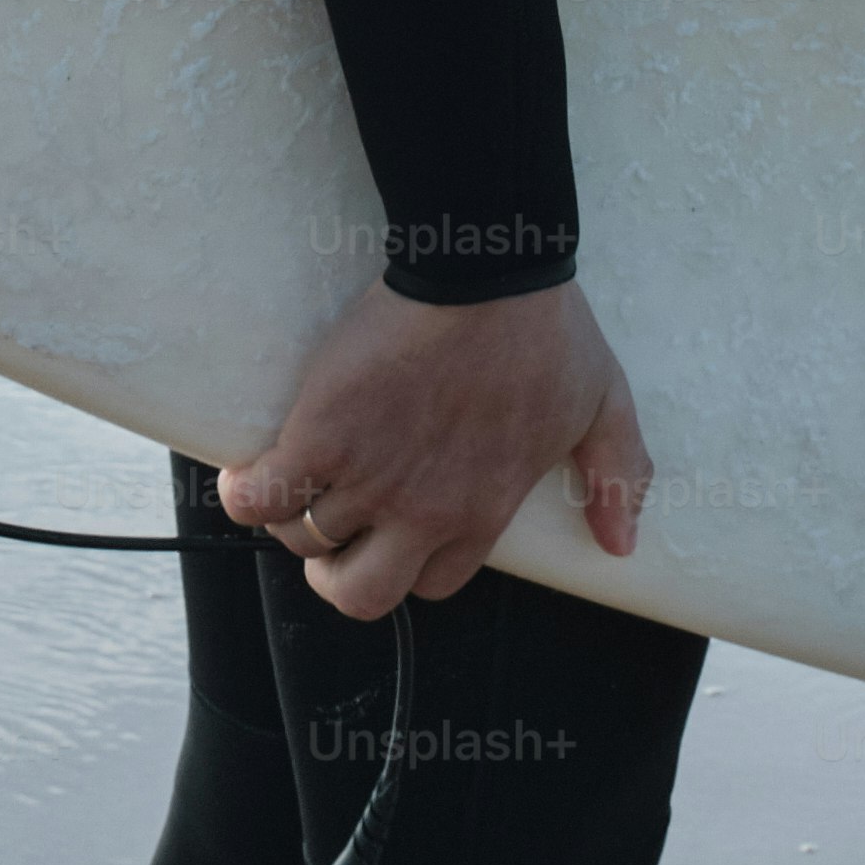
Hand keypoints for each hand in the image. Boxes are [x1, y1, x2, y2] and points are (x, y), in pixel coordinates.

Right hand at [218, 278, 652, 620]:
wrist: (485, 270)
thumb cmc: (546, 330)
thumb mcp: (603, 406)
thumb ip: (617, 476)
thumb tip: (621, 544)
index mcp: (482, 511)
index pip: (432, 585)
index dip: (408, 562)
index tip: (396, 529)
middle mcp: (423, 512)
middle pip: (361, 594)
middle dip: (338, 576)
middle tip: (331, 537)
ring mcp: (369, 479)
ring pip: (306, 539)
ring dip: (295, 517)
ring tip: (294, 479)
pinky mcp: (321, 436)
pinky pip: (261, 498)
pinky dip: (244, 493)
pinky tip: (246, 474)